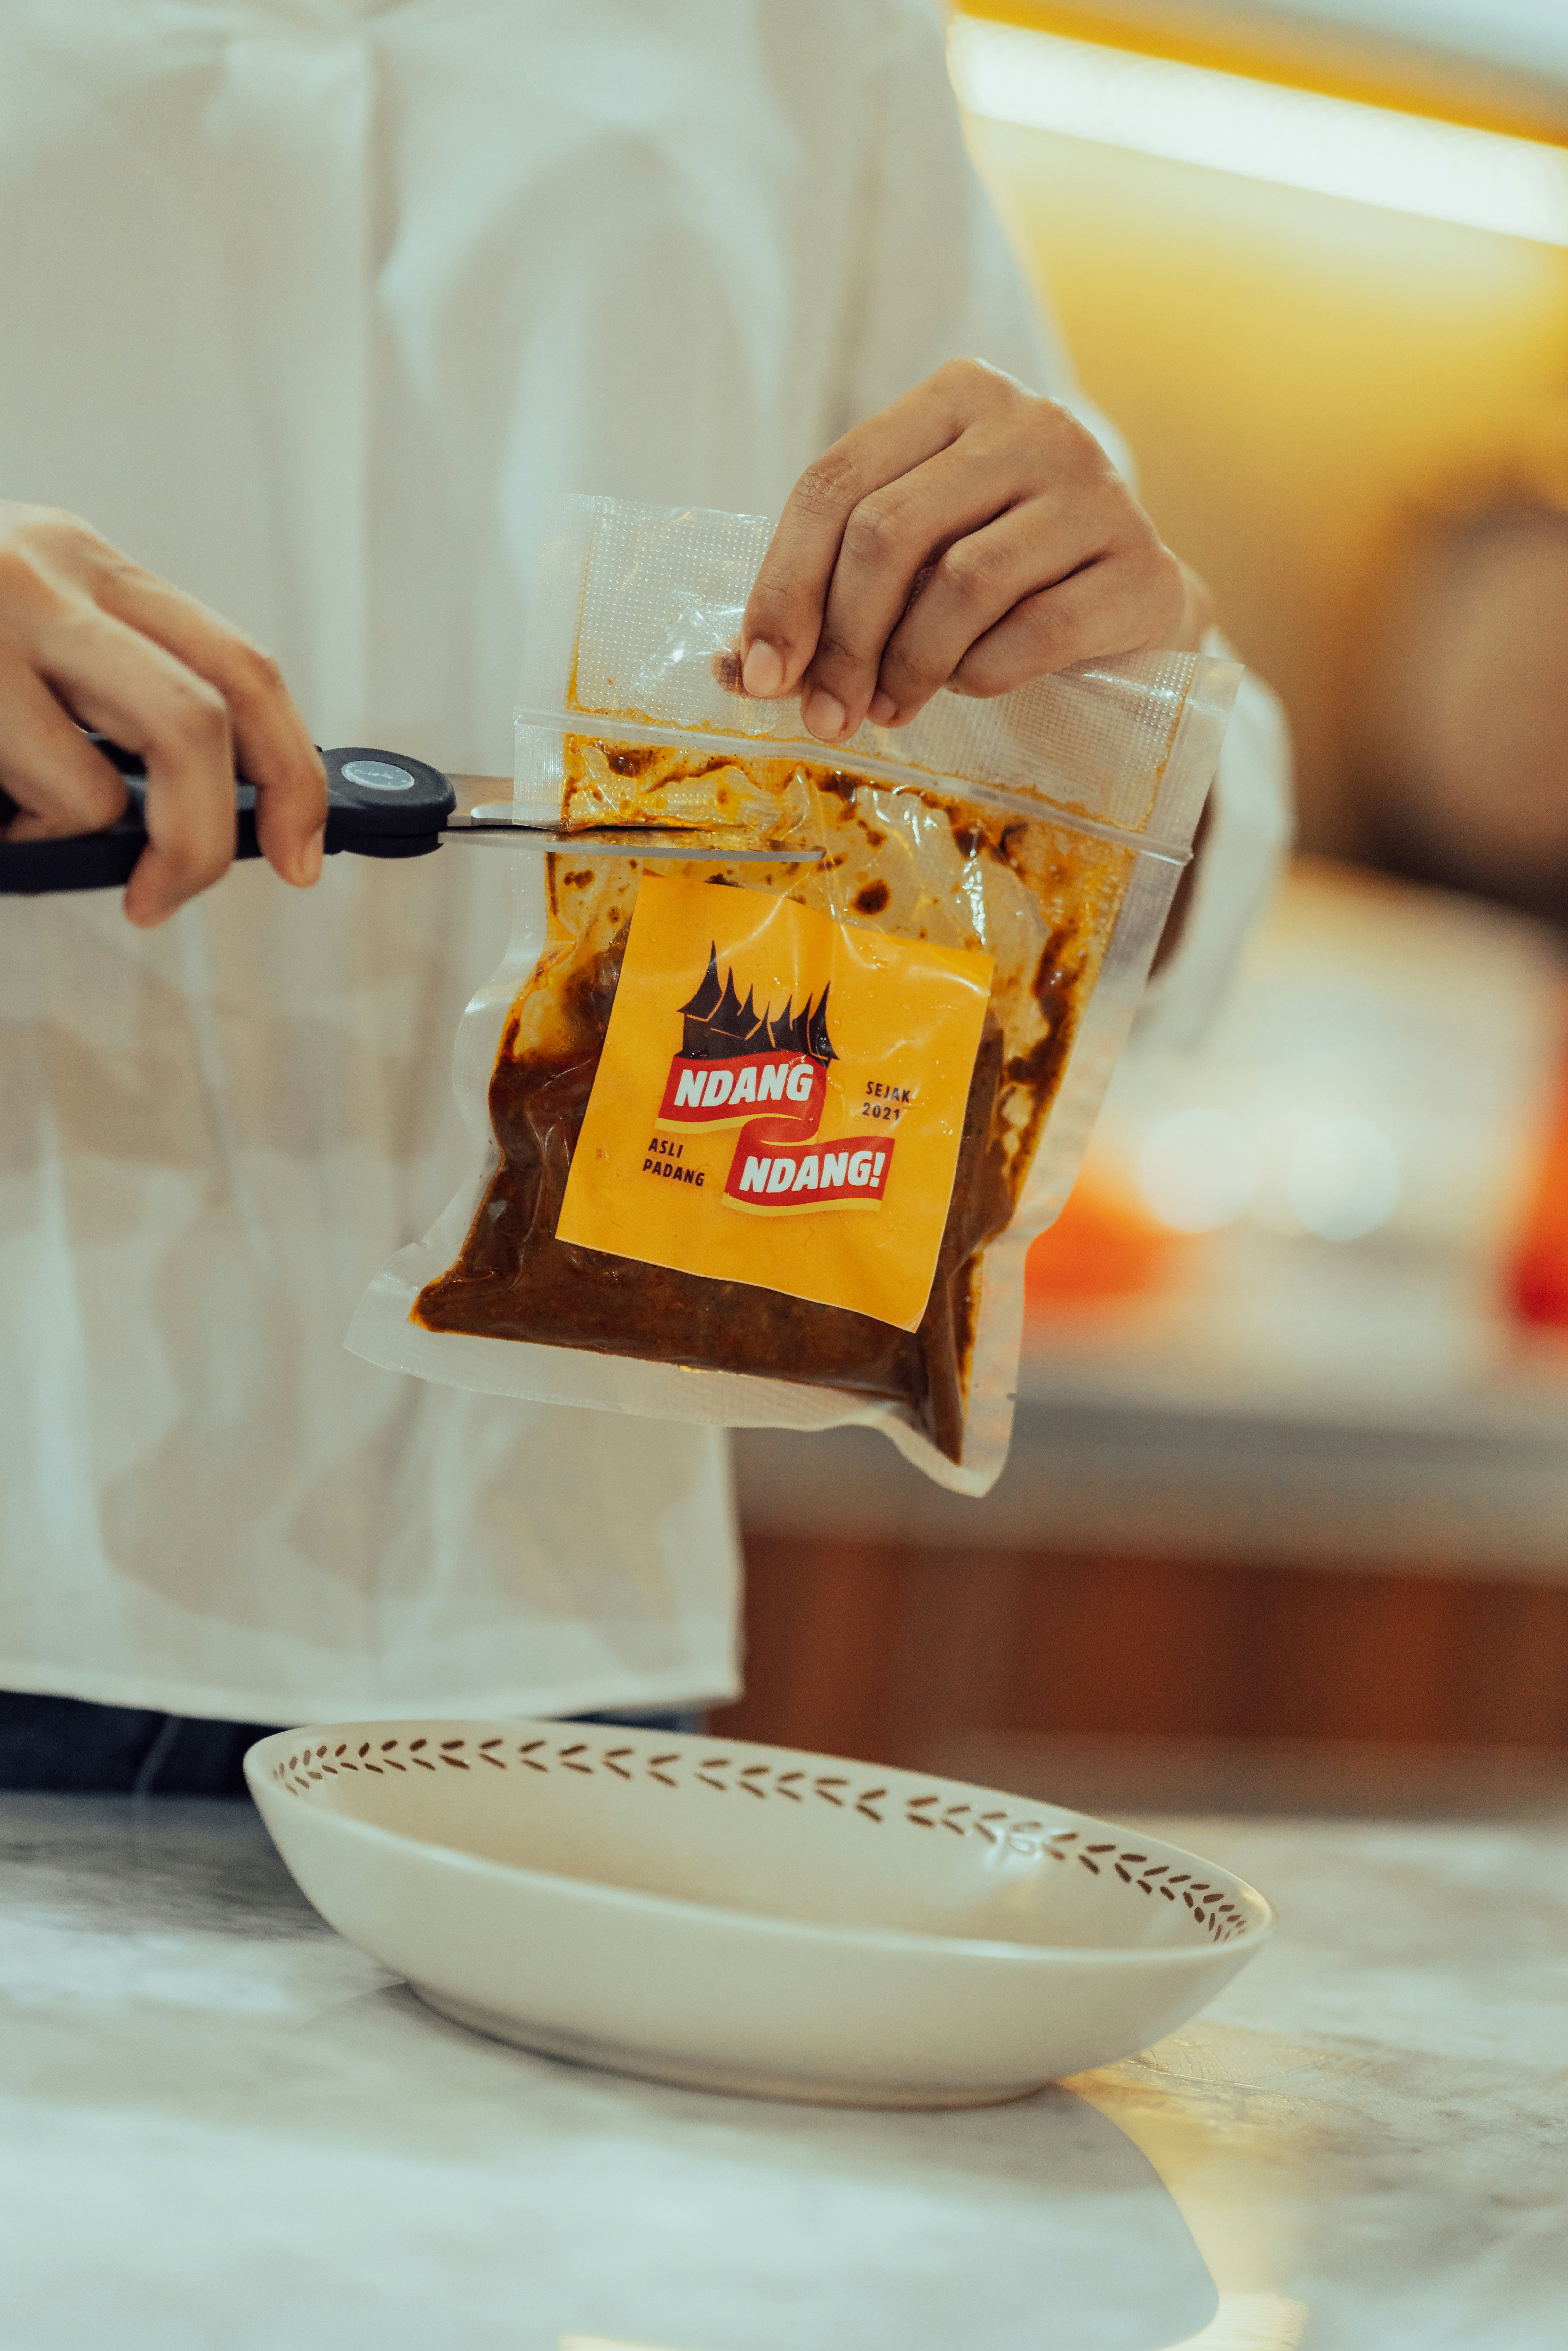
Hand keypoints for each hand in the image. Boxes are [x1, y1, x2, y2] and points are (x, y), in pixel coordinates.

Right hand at [0, 501, 325, 925]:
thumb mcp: (24, 639)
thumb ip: (104, 695)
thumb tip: (215, 811)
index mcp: (81, 562)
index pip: (241, 667)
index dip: (295, 771)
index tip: (309, 851)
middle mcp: (39, 572)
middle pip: (202, 721)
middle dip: (210, 835)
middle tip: (169, 893)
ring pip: (96, 785)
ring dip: (76, 841)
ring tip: (21, 831)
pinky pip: (27, 798)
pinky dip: (12, 835)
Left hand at [740, 360, 1211, 741]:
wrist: (1132, 596)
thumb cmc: (1004, 572)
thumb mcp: (915, 556)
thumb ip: (830, 590)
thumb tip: (737, 668)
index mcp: (956, 397)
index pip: (834, 484)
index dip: (784, 587)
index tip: (759, 673)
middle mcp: (1029, 423)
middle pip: (889, 531)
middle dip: (841, 639)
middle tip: (828, 713)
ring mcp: (1094, 489)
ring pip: (961, 583)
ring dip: (909, 666)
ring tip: (893, 707)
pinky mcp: (1138, 566)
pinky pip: (1034, 632)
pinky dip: (982, 676)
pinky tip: (968, 687)